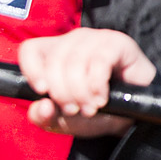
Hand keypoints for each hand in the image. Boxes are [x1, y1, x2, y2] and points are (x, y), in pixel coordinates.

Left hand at [19, 27, 151, 137]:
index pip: (29, 49)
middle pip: (54, 60)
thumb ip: (42, 116)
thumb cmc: (93, 112)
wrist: (131, 115)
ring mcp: (96, 38)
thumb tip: (42, 106)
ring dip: (81, 91)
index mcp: (52, 53)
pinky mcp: (118, 43)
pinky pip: (100, 60)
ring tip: (89, 108)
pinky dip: (97, 84)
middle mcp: (72, 41)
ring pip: (76, 61)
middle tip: (74, 110)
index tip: (43, 92)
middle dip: (61, 92)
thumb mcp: (61, 121)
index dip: (32, 71)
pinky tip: (101, 98)